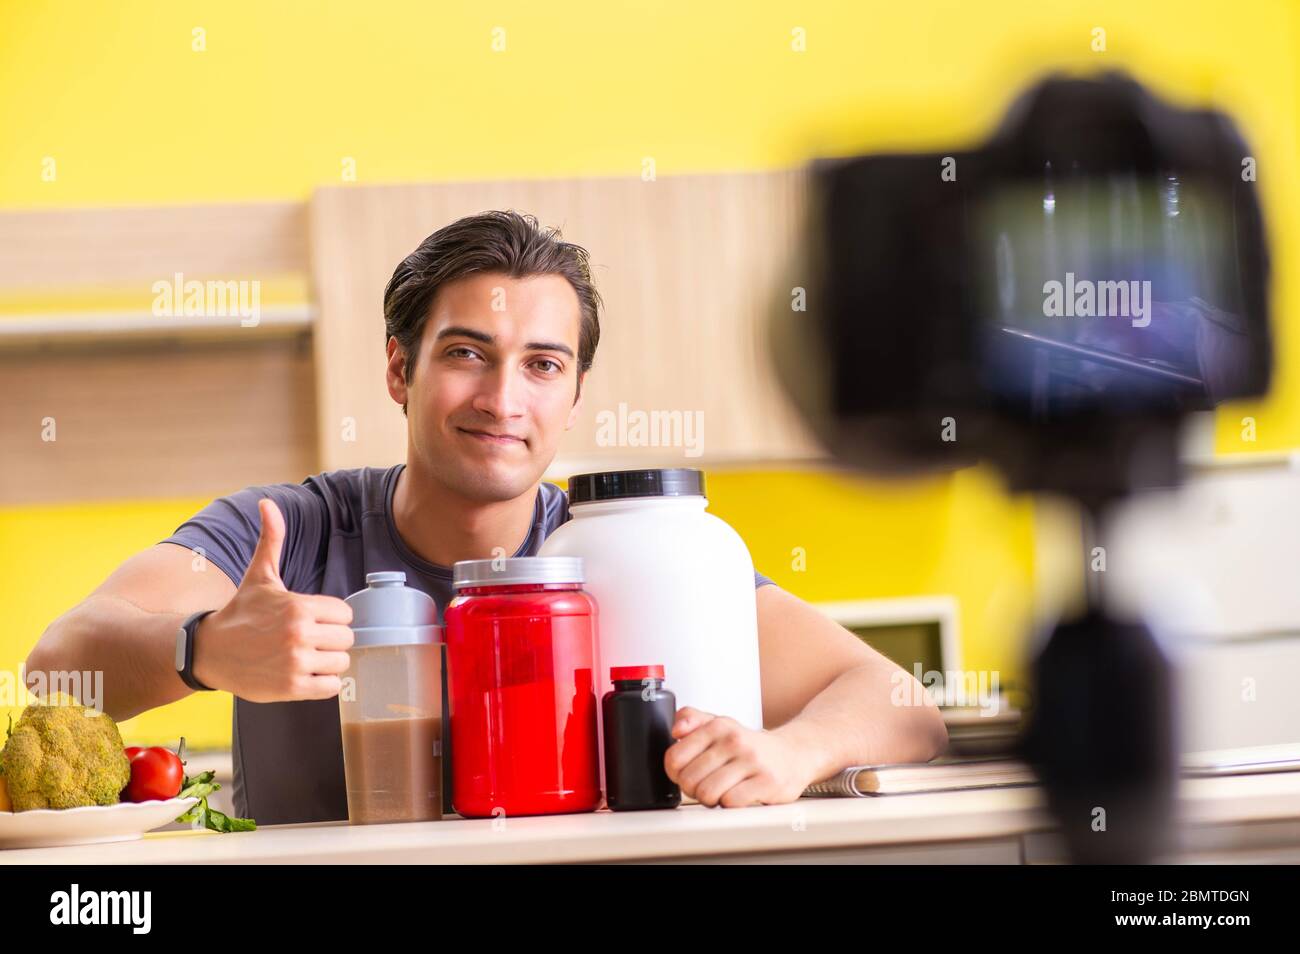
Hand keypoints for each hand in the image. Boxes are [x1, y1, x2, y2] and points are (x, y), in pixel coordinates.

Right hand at [192, 498, 353, 701]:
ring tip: (305, 657)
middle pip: (347, 639)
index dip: (332, 617)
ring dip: (327, 662)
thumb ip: (271, 539)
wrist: (208, 651)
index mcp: (299, 606)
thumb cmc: (240, 613)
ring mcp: (296, 663)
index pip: (345, 614)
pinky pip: (331, 688)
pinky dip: (322, 684)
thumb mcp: (259, 575)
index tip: (313, 619)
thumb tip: (267, 503)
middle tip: (309, 640)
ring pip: (341, 664)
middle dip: (331, 640)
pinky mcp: (292, 688)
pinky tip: (303, 674)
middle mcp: (300, 634)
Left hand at [663, 706, 816, 807]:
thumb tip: (676, 730)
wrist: (793, 754)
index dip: (676, 773)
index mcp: (718, 726)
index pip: (674, 757)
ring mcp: (752, 760)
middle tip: (705, 785)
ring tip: (721, 791)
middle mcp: (734, 740)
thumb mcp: (720, 725)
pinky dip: (730, 804)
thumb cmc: (750, 746)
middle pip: (689, 779)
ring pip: (707, 792)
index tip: (688, 773)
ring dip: (710, 799)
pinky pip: (731, 802)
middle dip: (693, 789)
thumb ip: (692, 719)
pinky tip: (738, 795)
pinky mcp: (767, 782)